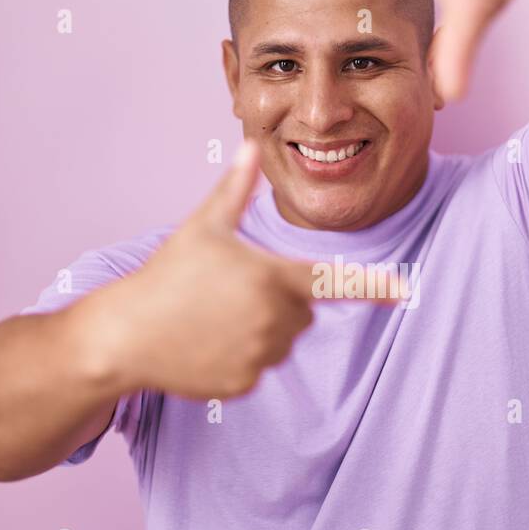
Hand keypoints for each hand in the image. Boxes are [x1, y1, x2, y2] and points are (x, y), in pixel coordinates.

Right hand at [95, 141, 399, 399]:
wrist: (124, 335)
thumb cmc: (165, 274)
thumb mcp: (202, 226)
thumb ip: (235, 189)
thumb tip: (249, 145)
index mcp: (273, 277)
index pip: (335, 281)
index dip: (374, 287)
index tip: (404, 290)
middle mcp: (275, 320)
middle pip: (302, 311)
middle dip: (276, 299)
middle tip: (228, 291)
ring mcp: (261, 356)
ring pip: (282, 341)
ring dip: (260, 329)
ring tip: (212, 317)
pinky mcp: (244, 384)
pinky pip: (259, 368)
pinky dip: (239, 358)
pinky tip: (205, 344)